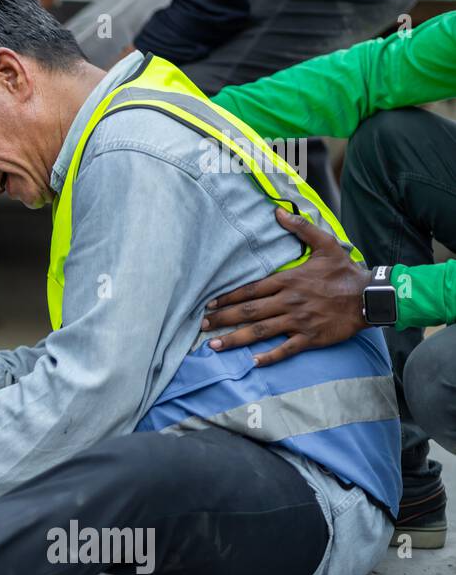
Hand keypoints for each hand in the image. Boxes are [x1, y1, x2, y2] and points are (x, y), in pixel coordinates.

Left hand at [200, 208, 369, 365]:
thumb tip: (278, 211)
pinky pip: (286, 349)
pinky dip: (269, 357)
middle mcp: (288, 302)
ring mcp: (299, 321)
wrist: (370, 296)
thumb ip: (300, 228)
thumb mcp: (325, 244)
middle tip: (203, 326)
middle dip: (223, 319)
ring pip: (260, 332)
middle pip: (248, 312)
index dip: (228, 298)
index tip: (209, 304)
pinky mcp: (311, 337)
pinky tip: (252, 362)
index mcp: (288, 281)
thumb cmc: (345, 270)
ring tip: (214, 345)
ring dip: (235, 339)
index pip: (250, 290)